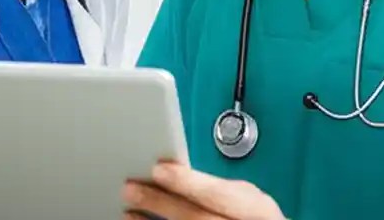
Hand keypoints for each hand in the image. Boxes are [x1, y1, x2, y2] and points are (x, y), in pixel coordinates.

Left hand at [122, 162, 284, 219]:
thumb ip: (219, 188)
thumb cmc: (253, 219)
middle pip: (195, 218)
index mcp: (255, 210)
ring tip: (128, 212)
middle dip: (160, 203)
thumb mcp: (248, 199)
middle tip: (131, 189)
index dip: (186, 182)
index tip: (158, 168)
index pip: (217, 195)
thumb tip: (178, 172)